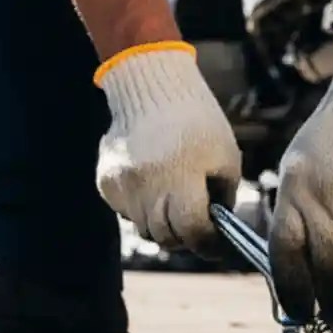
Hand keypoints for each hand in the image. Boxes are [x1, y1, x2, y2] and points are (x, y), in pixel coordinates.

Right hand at [96, 44, 241, 257]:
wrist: (151, 88)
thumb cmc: (197, 121)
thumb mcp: (225, 156)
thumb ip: (224, 196)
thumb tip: (219, 229)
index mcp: (181, 175)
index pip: (191, 230)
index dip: (207, 243)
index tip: (214, 245)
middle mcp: (147, 184)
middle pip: (165, 236)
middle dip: (184, 236)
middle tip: (195, 226)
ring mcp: (123, 185)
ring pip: (144, 228)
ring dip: (162, 224)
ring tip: (173, 202)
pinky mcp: (106, 182)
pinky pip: (127, 212)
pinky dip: (142, 208)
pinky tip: (152, 183)